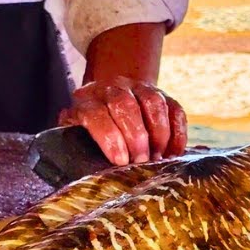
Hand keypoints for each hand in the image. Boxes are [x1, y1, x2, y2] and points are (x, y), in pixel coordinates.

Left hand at [58, 77, 186, 165]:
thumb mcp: (75, 132)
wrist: (110, 98)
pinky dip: (177, 132)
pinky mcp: (163, 95)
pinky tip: (173, 153)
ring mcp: (140, 88)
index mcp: (87, 99)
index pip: (96, 113)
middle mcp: (113, 88)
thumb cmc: (91, 126)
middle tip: (141, 162)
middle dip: (135, 137)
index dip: (109, 137)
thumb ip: (72, 141)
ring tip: (157, 159)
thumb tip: (75, 158)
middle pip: (125, 105)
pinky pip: (175, 110)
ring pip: (153, 103)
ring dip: (158, 134)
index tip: (120, 161)